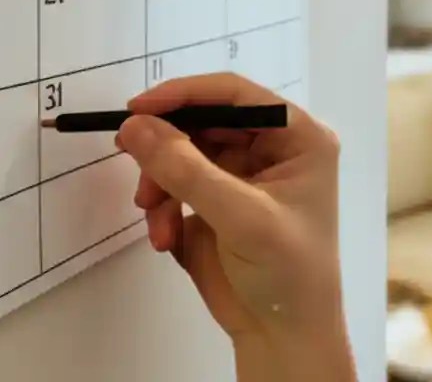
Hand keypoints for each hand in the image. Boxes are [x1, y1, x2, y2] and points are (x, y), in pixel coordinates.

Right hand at [116, 73, 354, 381]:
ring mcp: (242, 175)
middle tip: (133, 164)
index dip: (184, 95)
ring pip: (181, 154)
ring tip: (155, 220)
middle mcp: (271, 149)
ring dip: (160, 185)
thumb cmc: (287, 275)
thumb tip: (136, 127)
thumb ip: (186, 169)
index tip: (139, 108)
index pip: (235, 94)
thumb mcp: (240, 217)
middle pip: (201, 122)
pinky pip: (175, 185)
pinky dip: (162, 208)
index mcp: (298, 137)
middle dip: (166, 149)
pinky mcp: (216, 202)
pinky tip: (166, 239)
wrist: (282, 337)